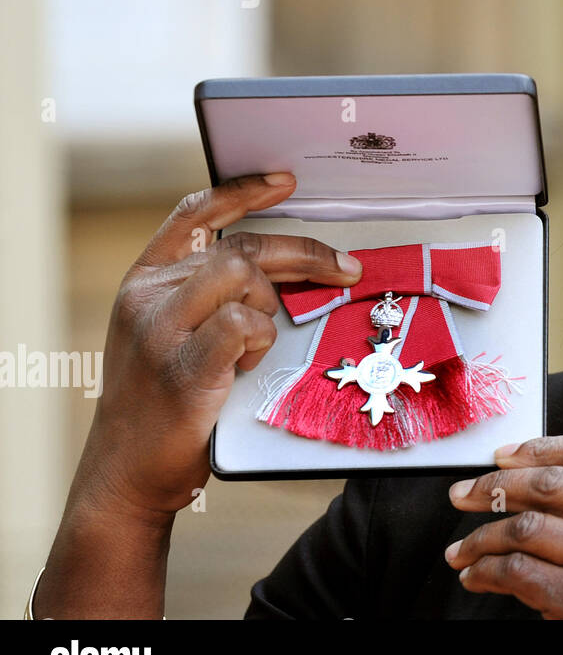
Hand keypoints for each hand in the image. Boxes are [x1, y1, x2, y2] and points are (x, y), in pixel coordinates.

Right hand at [80, 172, 362, 519]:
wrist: (125, 473)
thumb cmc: (163, 402)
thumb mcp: (169, 332)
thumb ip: (206, 294)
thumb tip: (278, 268)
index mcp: (144, 280)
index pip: (195, 212)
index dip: (245, 190)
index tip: (287, 181)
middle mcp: (147, 296)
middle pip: (240, 246)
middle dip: (303, 254)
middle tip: (345, 267)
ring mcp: (160, 331)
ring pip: (242, 276)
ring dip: (269, 306)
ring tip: (256, 344)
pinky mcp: (182, 367)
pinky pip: (242, 324)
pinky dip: (260, 339)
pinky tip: (247, 363)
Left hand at [445, 431, 562, 618]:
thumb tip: (532, 474)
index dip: (538, 447)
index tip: (504, 456)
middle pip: (551, 483)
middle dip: (495, 485)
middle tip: (465, 493)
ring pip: (527, 527)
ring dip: (482, 536)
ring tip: (463, 547)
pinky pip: (522, 573)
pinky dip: (488, 572)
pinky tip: (477, 574)